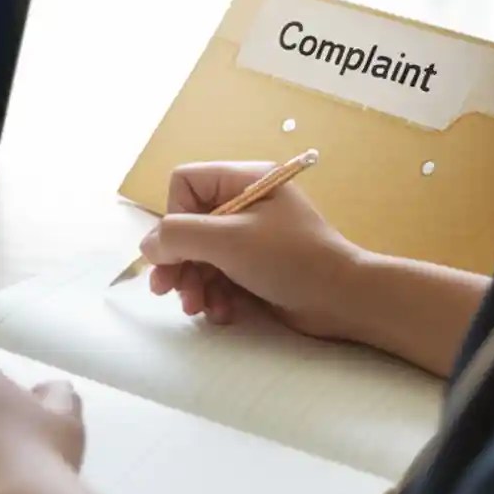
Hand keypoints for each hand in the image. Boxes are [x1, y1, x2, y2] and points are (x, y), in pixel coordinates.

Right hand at [138, 161, 361, 339]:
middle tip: (167, 291)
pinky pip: (219, 275)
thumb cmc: (290, 259)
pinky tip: (221, 313)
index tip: (179, 248)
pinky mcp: (256, 266)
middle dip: (177, 260)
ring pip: (200, 254)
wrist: (345, 300)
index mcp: (244, 180)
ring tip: (197, 308)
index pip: (185, 183)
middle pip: (188, 225)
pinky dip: (214, 294)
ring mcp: (251, 236)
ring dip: (193, 284)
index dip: (174, 216)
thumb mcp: (228, 241)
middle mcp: (245, 203)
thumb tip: (147, 246)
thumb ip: (177, 236)